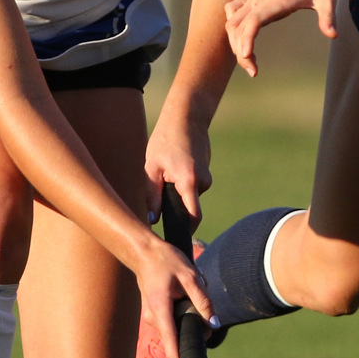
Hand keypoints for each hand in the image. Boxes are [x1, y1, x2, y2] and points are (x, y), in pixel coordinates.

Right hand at [134, 234, 214, 357]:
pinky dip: (181, 307)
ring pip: (178, 323)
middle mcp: (153, 316)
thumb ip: (203, 301)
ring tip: (184, 286)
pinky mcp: (154, 313)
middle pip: (179, 331)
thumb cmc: (166, 261)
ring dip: (188, 310)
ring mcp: (151, 316)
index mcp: (160, 308)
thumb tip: (214, 324)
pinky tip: (179, 288)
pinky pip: (173, 317)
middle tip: (198, 301)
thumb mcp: (190, 276)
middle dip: (194, 323)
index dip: (176, 357)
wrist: (144, 252)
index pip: (170, 338)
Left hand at [144, 107, 210, 226]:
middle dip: (176, 207)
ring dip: (177, 192)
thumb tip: (153, 220)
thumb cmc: (165, 141)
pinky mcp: (205, 173)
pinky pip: (192, 187)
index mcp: (189, 182)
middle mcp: (203, 182)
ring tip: (164, 175)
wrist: (186, 118)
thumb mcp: (152, 168)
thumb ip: (152, 196)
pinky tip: (173, 168)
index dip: (187, 231)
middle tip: (157, 200)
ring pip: (190, 196)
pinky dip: (182, 184)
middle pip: (190, 207)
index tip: (176, 238)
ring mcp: (206, 178)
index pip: (193, 216)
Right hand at [224, 0, 335, 76]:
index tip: (247, 56)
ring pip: (231, 22)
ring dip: (234, 43)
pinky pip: (231, 12)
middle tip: (253, 71)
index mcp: (278, 0)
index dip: (247, 38)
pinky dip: (231, 28)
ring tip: (248, 61)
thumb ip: (328, 16)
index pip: (254, 20)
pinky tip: (241, 41)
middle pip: (238, 26)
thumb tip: (333, 35)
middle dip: (240, 51)